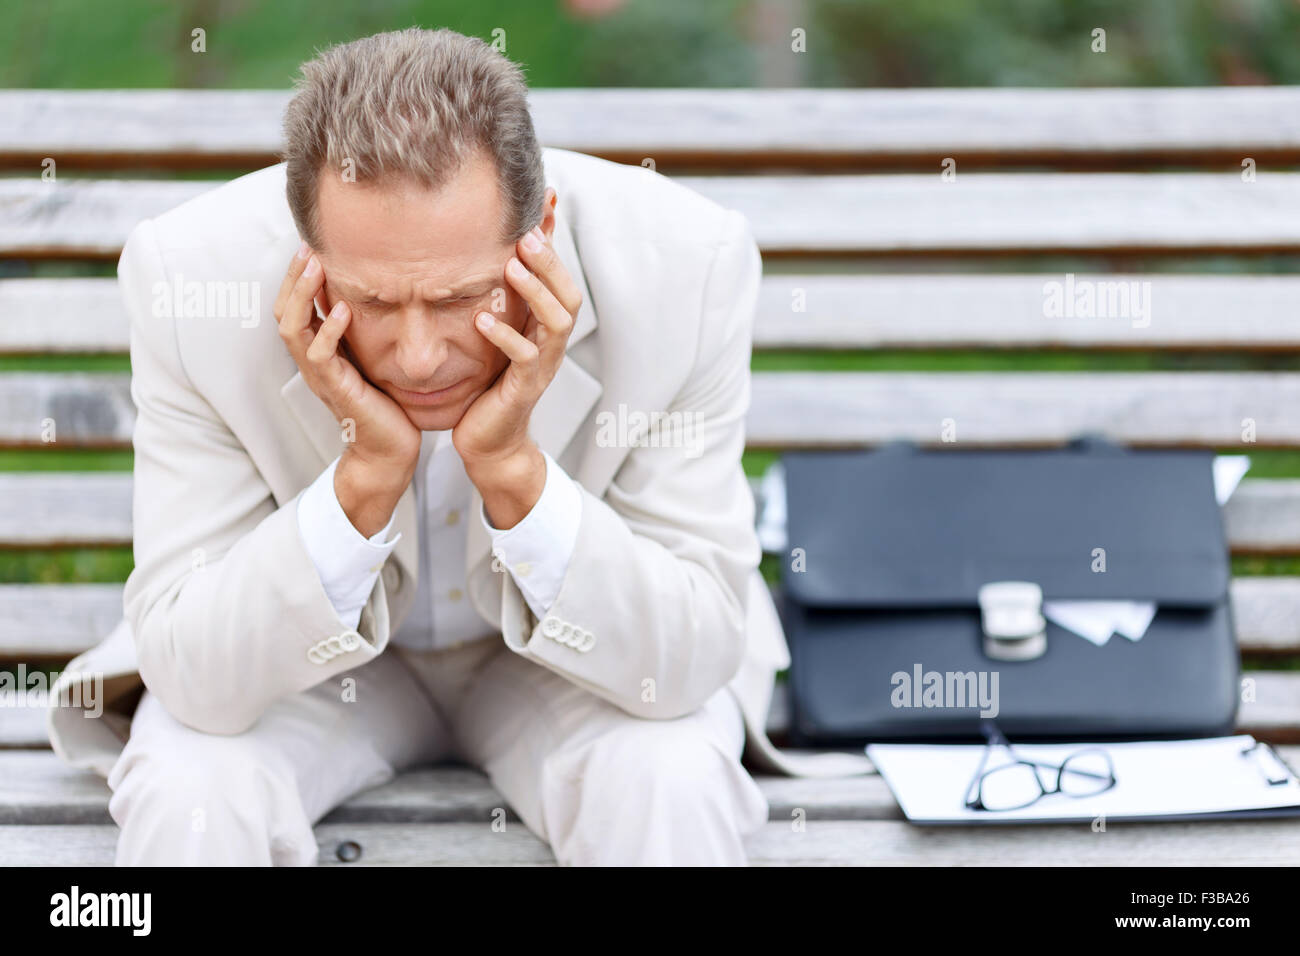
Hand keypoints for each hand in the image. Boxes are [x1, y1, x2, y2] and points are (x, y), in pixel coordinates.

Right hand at [274, 243, 420, 533]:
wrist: (389, 452)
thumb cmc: (387, 406)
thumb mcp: (375, 360)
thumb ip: (369, 333)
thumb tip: (382, 297)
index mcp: (320, 352)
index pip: (294, 307)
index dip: (298, 278)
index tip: (311, 246)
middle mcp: (313, 363)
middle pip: (284, 312)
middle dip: (294, 278)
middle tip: (307, 247)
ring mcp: (321, 377)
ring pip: (294, 330)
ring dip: (303, 296)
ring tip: (316, 268)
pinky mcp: (337, 390)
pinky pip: (321, 358)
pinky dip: (327, 333)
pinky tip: (341, 312)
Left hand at [452, 224, 581, 469]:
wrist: (488, 440)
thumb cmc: (489, 384)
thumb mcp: (496, 333)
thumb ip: (498, 298)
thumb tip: (486, 254)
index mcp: (546, 326)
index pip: (560, 276)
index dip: (555, 242)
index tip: (544, 204)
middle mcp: (552, 343)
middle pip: (568, 295)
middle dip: (550, 263)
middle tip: (526, 236)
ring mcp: (543, 366)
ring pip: (556, 323)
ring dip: (535, 292)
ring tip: (511, 267)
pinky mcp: (525, 388)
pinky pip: (524, 358)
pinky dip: (505, 336)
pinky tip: (483, 319)